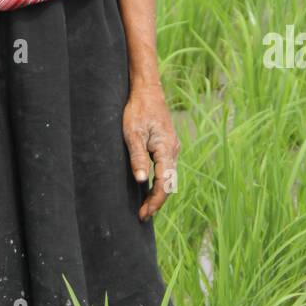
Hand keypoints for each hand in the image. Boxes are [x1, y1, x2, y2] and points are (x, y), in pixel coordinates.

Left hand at [122, 83, 179, 221]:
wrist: (147, 90)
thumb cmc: (138, 110)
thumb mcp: (133, 134)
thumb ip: (138, 157)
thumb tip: (140, 181)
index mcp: (166, 150)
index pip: (164, 184)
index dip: (154, 202)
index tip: (143, 214)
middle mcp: (173, 150)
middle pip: (169, 183)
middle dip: (157, 201)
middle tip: (143, 215)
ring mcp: (172, 147)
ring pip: (169, 176)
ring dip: (158, 192)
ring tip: (145, 205)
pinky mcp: (167, 144)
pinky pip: (166, 168)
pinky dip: (160, 180)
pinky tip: (150, 186)